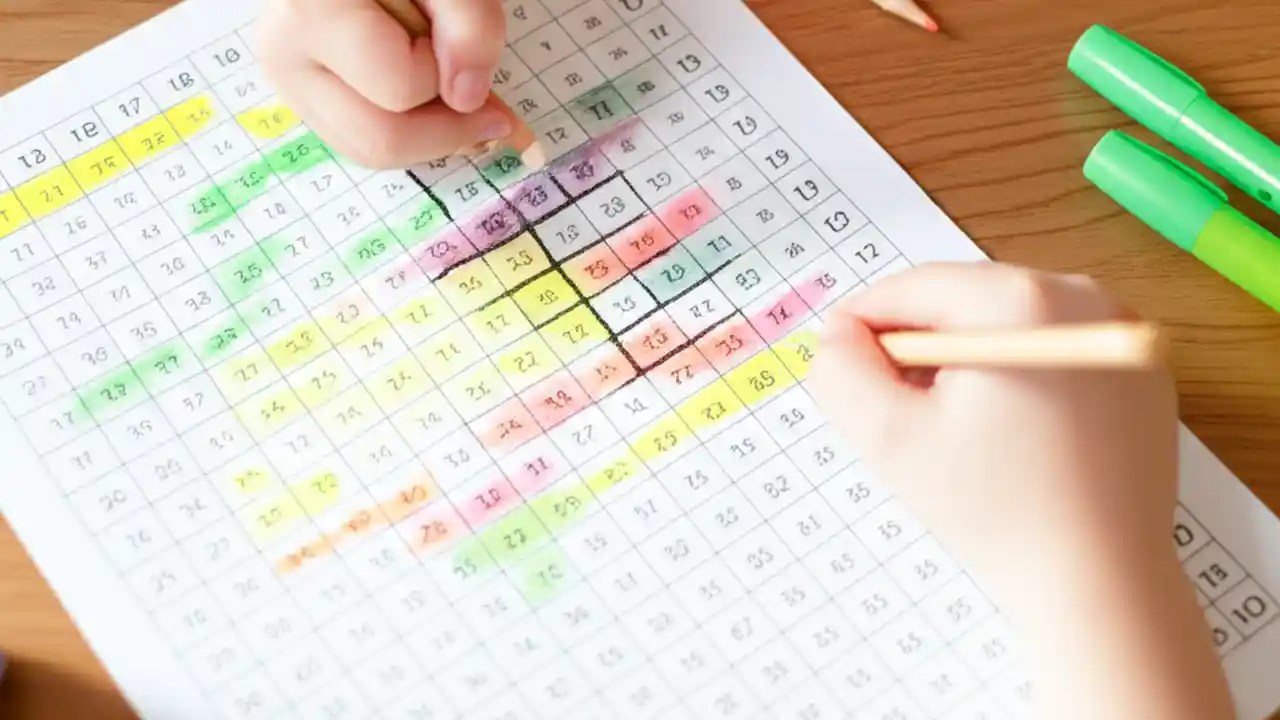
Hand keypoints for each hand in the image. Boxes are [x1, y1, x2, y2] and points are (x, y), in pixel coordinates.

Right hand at [257, 0, 510, 167]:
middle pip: (380, 140)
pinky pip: (362, 138)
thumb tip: (468, 98)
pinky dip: (406, 127)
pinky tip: (426, 92)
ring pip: (369, 150)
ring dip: (427, 132)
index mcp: (312, 14)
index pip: (401, 88)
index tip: (462, 43)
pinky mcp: (303, 97)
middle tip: (489, 104)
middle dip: (445, 129)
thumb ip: (469, 25)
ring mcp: (289, 83)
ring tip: (451, 87)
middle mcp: (286, 56)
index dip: (449, 77)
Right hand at [813, 264, 1232, 719]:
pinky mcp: (1141, 368)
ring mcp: (1121, 329)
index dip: (864, 323)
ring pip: (1008, 321)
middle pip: (964, 298)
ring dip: (967, 359)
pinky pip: (1055, 347)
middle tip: (898, 408)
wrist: (1101, 582)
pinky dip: (1019, 373)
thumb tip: (839, 332)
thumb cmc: (996, 512)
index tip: (842, 365)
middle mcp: (1081, 295)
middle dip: (921, 345)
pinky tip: (1007, 433)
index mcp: (1018, 301)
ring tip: (953, 427)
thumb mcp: (890, 439)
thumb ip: (843, 372)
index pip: (914, 287)